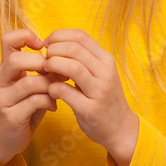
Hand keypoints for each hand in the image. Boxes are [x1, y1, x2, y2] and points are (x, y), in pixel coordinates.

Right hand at [0, 29, 56, 165]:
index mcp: (6, 69)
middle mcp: (1, 81)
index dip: (25, 36)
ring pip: (28, 82)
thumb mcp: (31, 86)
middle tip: (54, 72)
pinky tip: (53, 106)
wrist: (5, 140)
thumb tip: (66, 58)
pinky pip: (33, 102)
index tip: (42, 45)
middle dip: (41, 63)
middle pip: (16, 60)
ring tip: (57, 89)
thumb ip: (43, 72)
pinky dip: (48, 101)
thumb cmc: (23, 108)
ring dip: (48, 84)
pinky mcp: (11, 116)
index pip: (7, 40)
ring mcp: (4, 99)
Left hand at [42, 29, 138, 165]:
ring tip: (46, 72)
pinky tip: (50, 91)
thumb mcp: (99, 73)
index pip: (80, 36)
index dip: (58, 36)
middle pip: (73, 48)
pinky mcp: (90, 109)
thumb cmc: (104, 98)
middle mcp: (105, 72)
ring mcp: (99, 91)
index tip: (47, 44)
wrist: (121, 129)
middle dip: (53, 50)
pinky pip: (65, 91)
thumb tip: (54, 44)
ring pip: (71, 67)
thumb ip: (82, 59)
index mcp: (106, 60)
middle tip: (44, 60)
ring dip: (52, 66)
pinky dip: (52, 88)